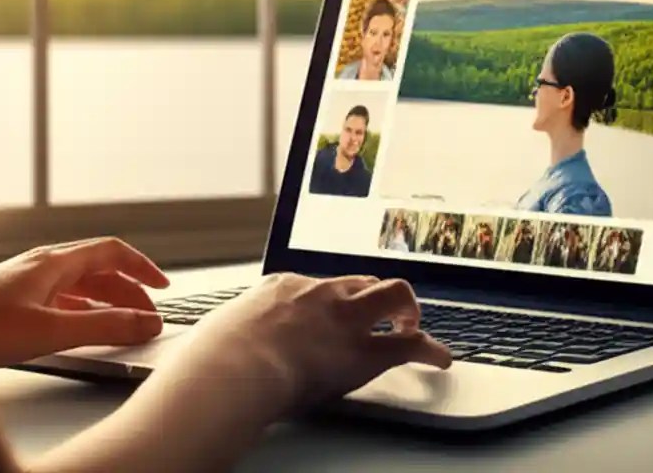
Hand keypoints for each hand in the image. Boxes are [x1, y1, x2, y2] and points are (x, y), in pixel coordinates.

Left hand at [0, 237, 169, 366]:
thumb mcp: (53, 329)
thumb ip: (104, 326)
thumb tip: (146, 323)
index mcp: (54, 261)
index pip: (112, 251)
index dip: (142, 267)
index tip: (162, 287)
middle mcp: (43, 265)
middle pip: (98, 269)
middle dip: (128, 290)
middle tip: (147, 314)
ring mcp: (28, 281)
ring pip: (80, 285)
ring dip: (107, 301)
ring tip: (124, 324)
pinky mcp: (15, 300)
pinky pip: (62, 299)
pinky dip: (84, 311)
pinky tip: (85, 328)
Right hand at [153, 273, 451, 419]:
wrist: (233, 369)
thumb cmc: (214, 360)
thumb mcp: (218, 335)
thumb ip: (229, 337)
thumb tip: (211, 353)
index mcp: (281, 289)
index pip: (318, 286)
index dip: (330, 301)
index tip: (331, 313)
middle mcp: (318, 293)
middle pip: (358, 282)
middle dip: (372, 298)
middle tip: (382, 316)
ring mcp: (344, 317)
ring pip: (392, 295)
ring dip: (407, 310)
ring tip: (413, 326)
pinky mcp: (363, 349)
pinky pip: (409, 344)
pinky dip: (430, 350)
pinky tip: (440, 358)